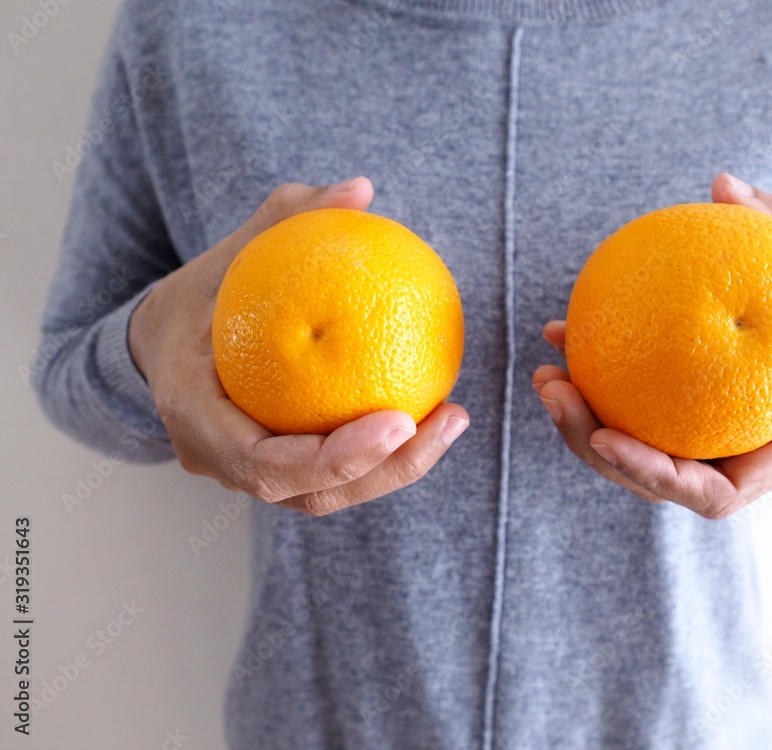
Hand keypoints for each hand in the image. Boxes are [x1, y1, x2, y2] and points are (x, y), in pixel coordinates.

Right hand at [128, 178, 469, 515]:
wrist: (160, 344)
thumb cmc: (198, 294)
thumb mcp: (231, 250)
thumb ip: (288, 218)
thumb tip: (360, 188)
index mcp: (195, 415)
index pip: (265, 462)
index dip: (334, 457)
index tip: (399, 421)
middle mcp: (216, 460)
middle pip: (307, 494)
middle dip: (385, 470)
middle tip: (446, 422)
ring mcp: (244, 475)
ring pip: (326, 495)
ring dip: (395, 469)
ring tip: (452, 420)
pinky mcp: (275, 471)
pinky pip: (332, 474)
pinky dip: (382, 454)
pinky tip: (432, 413)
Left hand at [533, 173, 771, 519]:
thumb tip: (723, 186)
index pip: (717, 493)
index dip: (656, 474)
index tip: (605, 436)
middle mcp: (746, 459)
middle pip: (659, 484)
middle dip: (593, 445)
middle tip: (554, 389)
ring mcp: (714, 445)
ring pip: (639, 455)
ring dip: (582, 424)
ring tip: (546, 372)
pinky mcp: (688, 422)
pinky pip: (638, 414)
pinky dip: (599, 386)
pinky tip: (561, 336)